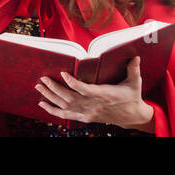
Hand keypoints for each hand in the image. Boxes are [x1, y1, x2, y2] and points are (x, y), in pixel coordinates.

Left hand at [36, 57, 153, 128]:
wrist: (133, 117)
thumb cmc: (132, 97)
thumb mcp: (135, 83)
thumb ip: (133, 69)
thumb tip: (135, 56)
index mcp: (105, 95)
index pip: (86, 90)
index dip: (73, 83)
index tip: (63, 73)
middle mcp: (94, 105)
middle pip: (70, 98)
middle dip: (54, 89)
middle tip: (43, 79)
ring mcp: (89, 113)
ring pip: (65, 106)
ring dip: (50, 97)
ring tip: (39, 87)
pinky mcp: (86, 118)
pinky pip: (66, 115)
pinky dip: (53, 110)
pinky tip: (42, 104)